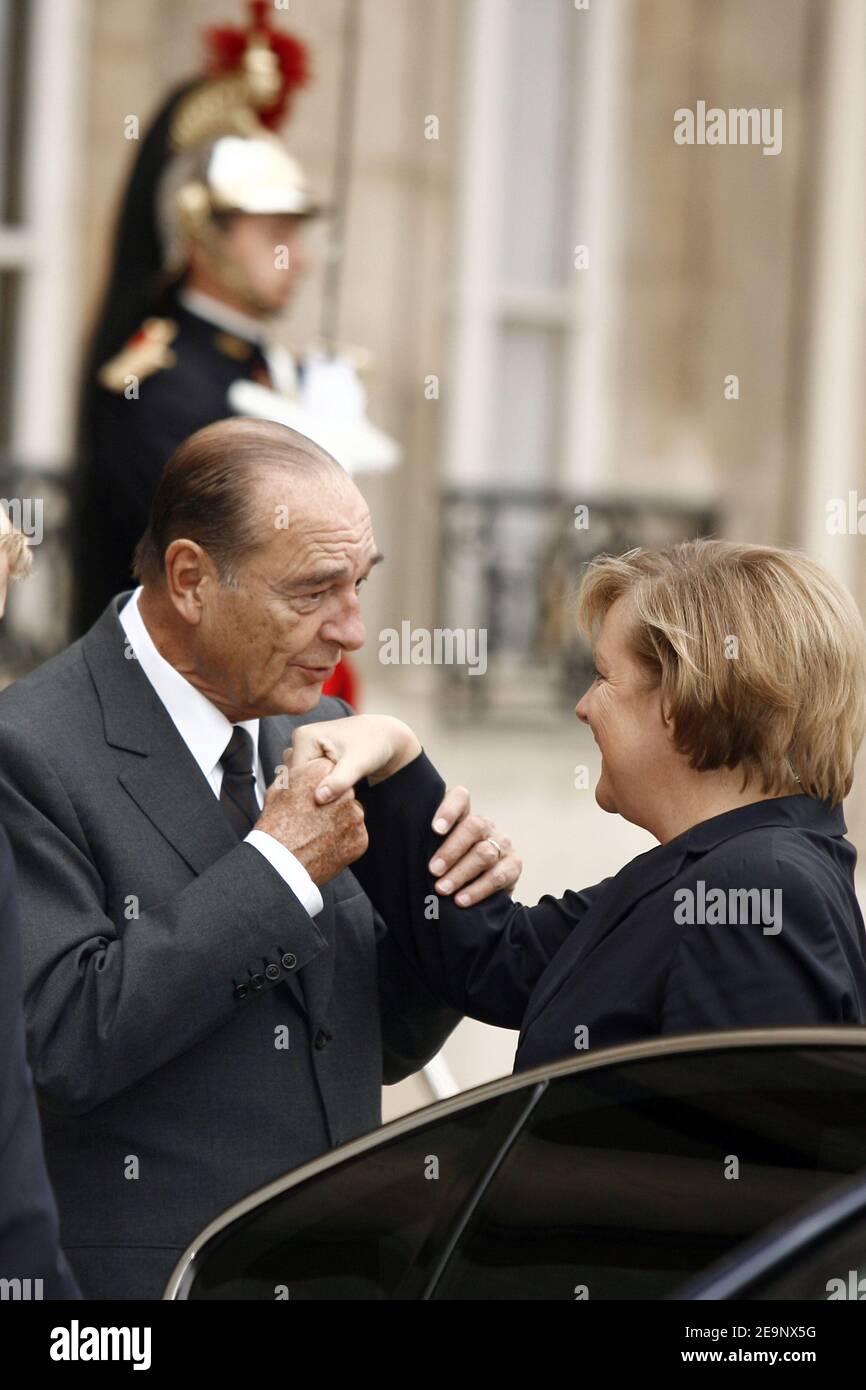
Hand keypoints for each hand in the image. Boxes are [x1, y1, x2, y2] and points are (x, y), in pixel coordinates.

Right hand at [255, 756, 367, 885]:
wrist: (281, 864)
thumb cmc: (275, 825)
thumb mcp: (278, 789)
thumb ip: (290, 770)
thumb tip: (290, 754)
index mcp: (322, 771)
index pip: (329, 771)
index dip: (319, 785)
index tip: (311, 797)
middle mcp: (344, 790)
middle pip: (343, 792)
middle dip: (332, 803)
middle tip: (313, 817)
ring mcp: (355, 815)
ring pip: (350, 814)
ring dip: (338, 821)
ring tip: (317, 833)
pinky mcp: (361, 837)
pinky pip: (354, 835)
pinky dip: (343, 840)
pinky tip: (325, 844)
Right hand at [290, 716, 421, 802]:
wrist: (386, 738)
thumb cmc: (374, 746)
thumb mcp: (358, 764)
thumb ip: (339, 781)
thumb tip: (318, 798)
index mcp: (303, 737)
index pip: (296, 775)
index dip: (311, 792)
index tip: (332, 800)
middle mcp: (299, 741)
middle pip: (297, 778)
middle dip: (315, 792)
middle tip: (339, 797)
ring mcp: (305, 748)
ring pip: (304, 780)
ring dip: (319, 791)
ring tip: (340, 792)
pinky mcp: (313, 756)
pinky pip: (310, 778)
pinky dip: (323, 787)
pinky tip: (337, 791)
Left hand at [428, 785, 521, 906]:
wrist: (474, 894)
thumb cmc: (444, 869)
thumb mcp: (432, 852)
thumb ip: (422, 845)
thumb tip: (395, 849)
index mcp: (463, 816)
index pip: (460, 798)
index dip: (449, 810)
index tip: (435, 829)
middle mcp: (485, 826)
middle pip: (473, 826)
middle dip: (451, 850)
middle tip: (433, 870)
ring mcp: (501, 844)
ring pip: (484, 853)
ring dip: (461, 873)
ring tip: (442, 889)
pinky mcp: (513, 865)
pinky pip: (498, 876)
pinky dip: (477, 890)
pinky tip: (461, 899)